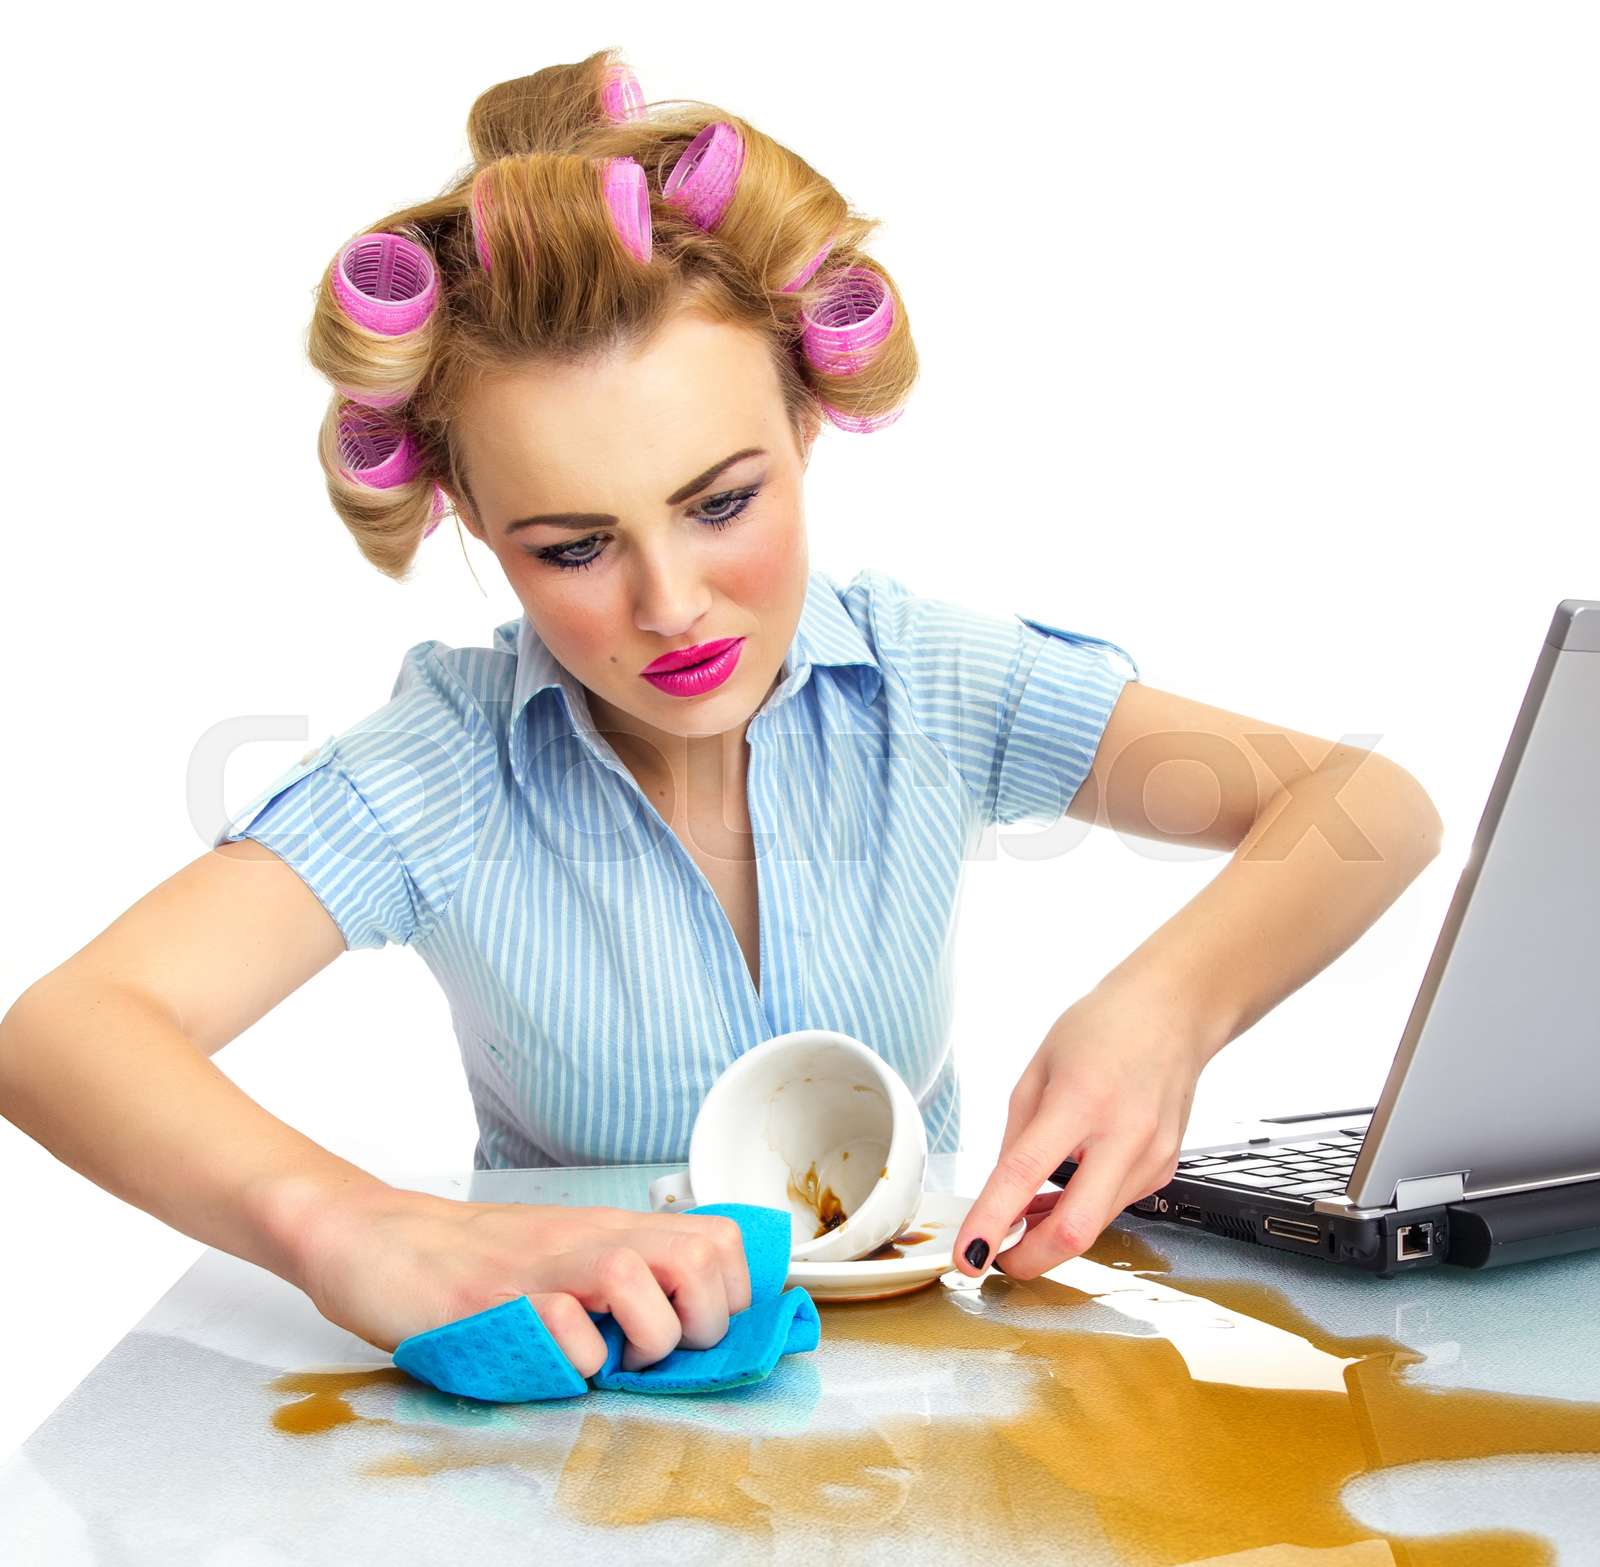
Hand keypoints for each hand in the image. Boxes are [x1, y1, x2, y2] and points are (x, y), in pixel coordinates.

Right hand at [271, 1180, 751, 1374]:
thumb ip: (619, 1277)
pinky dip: (574, 1358)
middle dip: (703, 1320)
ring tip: (612, 1359)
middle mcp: (585, 1240)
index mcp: (609, 1231)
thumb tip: (684, 1326)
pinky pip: (561, 1325)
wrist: (375, 1238)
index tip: (696, 1333)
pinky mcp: (489, 1299)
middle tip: (659, 1350)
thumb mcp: (561, 1254)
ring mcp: (540, 1267)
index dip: (730, 1296)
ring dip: (645, 1336)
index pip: (720, 1240)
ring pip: (639, 1276)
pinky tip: (556, 1362)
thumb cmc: (471, 1260)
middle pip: (701, 1254)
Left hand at [951, 980, 1207, 1279]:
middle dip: (1029, 1259)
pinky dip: (1082, 1208)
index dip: (991, 1222)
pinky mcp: (1165, 1169)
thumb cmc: (1103, 1028)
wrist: (1174, 1012)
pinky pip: (1113, 1205)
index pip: (1024, 1174)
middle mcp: (1124, 1134)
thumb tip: (1001, 1194)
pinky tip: (1068, 1188)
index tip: (968, 1255)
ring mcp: (1152, 1157)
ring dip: (1052, 1232)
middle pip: (1074, 1229)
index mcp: (1080, 1099)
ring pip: (1094, 1225)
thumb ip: (1017, 1135)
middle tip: (998, 1258)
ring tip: (1028, 1210)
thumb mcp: (1039, 1068)